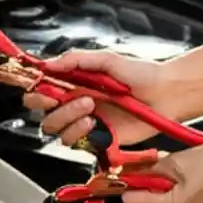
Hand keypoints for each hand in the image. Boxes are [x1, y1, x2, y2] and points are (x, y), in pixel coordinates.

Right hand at [22, 49, 181, 145]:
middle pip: (44, 114)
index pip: (40, 92)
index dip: (35, 92)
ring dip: (67, 119)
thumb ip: (75, 60)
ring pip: (56, 131)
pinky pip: (76, 144)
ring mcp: (86, 124)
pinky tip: (93, 122)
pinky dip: (79, 133)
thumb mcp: (107, 58)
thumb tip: (48, 64)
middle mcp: (76, 105)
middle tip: (72, 97)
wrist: (166, 93)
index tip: (42, 87)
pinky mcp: (97, 140)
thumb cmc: (141, 74)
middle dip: (51, 107)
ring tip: (90, 107)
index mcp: (74, 85)